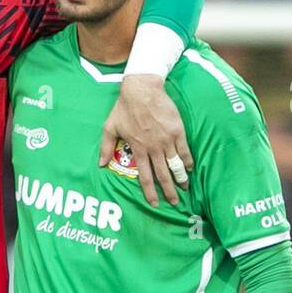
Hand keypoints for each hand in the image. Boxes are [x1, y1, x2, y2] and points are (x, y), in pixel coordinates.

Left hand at [100, 74, 193, 206]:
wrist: (142, 89)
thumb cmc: (124, 108)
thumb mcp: (110, 127)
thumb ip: (106, 147)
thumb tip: (101, 164)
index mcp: (138, 149)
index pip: (145, 176)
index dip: (150, 192)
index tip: (154, 203)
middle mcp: (154, 148)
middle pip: (163, 175)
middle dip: (169, 191)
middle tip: (174, 202)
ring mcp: (167, 140)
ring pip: (175, 165)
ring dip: (181, 179)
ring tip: (185, 188)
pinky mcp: (177, 131)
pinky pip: (184, 150)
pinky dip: (188, 161)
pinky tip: (190, 169)